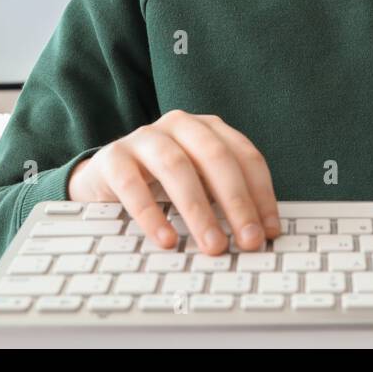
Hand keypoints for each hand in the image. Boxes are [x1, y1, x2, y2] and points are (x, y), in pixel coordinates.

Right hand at [66, 110, 281, 256]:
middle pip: (216, 158)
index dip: (261, 194)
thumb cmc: (161, 182)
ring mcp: (144, 137)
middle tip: (248, 241)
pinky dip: (152, 214)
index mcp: (208, 129)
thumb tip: (258, 235)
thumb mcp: (198, 183)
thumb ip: (224, 199)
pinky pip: (132, 184)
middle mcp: (179, 125)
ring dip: (199, 211)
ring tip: (213, 245)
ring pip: (177, 167)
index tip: (270, 231)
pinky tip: (167, 240)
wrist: (102, 177)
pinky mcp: (113, 157)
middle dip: (237, 202)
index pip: (245, 156)